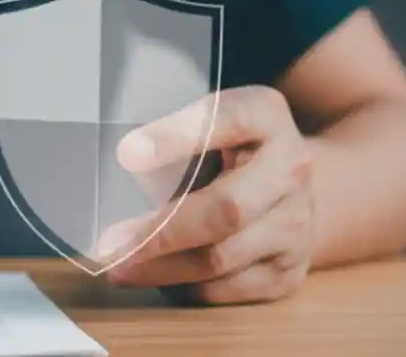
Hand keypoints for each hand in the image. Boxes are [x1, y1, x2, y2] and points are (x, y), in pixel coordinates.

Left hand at [98, 86, 314, 304]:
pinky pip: (227, 288)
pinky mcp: (288, 271)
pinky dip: (183, 285)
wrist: (295, 187)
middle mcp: (291, 169)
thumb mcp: (211, 121)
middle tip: (109, 244)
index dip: (178, 137)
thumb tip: (125, 159)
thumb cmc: (232, 147)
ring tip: (118, 267)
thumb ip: (175, 132)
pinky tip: (153, 277)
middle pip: (226, 209)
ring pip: (221, 258)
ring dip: (161, 267)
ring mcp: (296, 225)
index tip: (127, 154)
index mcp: (266, 116)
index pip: (227, 119)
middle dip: (160, 231)